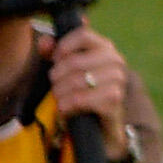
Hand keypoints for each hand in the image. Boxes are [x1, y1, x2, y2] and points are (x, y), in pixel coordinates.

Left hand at [47, 23, 133, 159]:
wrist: (100, 128)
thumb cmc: (83, 93)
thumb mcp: (67, 71)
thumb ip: (54, 53)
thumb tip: (44, 42)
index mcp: (106, 48)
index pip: (83, 35)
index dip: (63, 47)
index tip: (56, 60)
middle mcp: (116, 61)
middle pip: (74, 61)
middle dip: (57, 77)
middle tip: (56, 87)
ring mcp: (118, 81)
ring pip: (76, 81)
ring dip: (60, 93)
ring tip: (60, 99)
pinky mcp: (114, 101)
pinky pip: (80, 99)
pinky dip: (67, 106)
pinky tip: (66, 110)